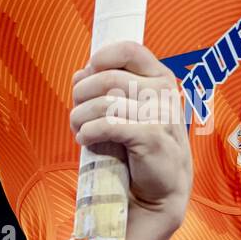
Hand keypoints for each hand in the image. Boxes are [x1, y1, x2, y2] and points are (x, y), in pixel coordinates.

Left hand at [69, 41, 192, 221]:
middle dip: (81, 95)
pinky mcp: (151, 137)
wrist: (160, 189)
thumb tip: (79, 74)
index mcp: (160, 77)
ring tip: (78, 129)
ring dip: (80, 117)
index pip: (128, 50)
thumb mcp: (128, 110)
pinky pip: (107, 125)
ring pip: (104, 103)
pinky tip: (85, 139)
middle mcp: (163, 92)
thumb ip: (108, 88)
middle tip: (76, 113)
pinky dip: (88, 132)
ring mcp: (160, 114)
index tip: (86, 77)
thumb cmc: (140, 146)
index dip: (100, 60)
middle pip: (107, 77)